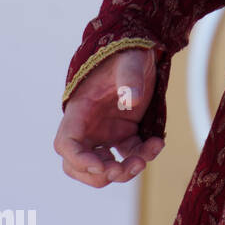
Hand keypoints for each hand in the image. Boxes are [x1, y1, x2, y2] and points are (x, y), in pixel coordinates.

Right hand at [53, 47, 164, 187]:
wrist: (141, 50)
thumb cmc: (128, 52)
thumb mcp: (130, 60)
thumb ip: (130, 78)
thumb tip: (132, 101)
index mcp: (80, 110)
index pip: (67, 143)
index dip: (79, 159)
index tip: (101, 166)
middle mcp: (88, 126)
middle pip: (79, 164)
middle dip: (99, 174)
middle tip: (122, 169)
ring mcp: (105, 132)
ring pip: (104, 167)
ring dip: (122, 171)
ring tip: (144, 159)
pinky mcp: (124, 133)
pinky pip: (129, 155)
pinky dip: (142, 156)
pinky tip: (157, 143)